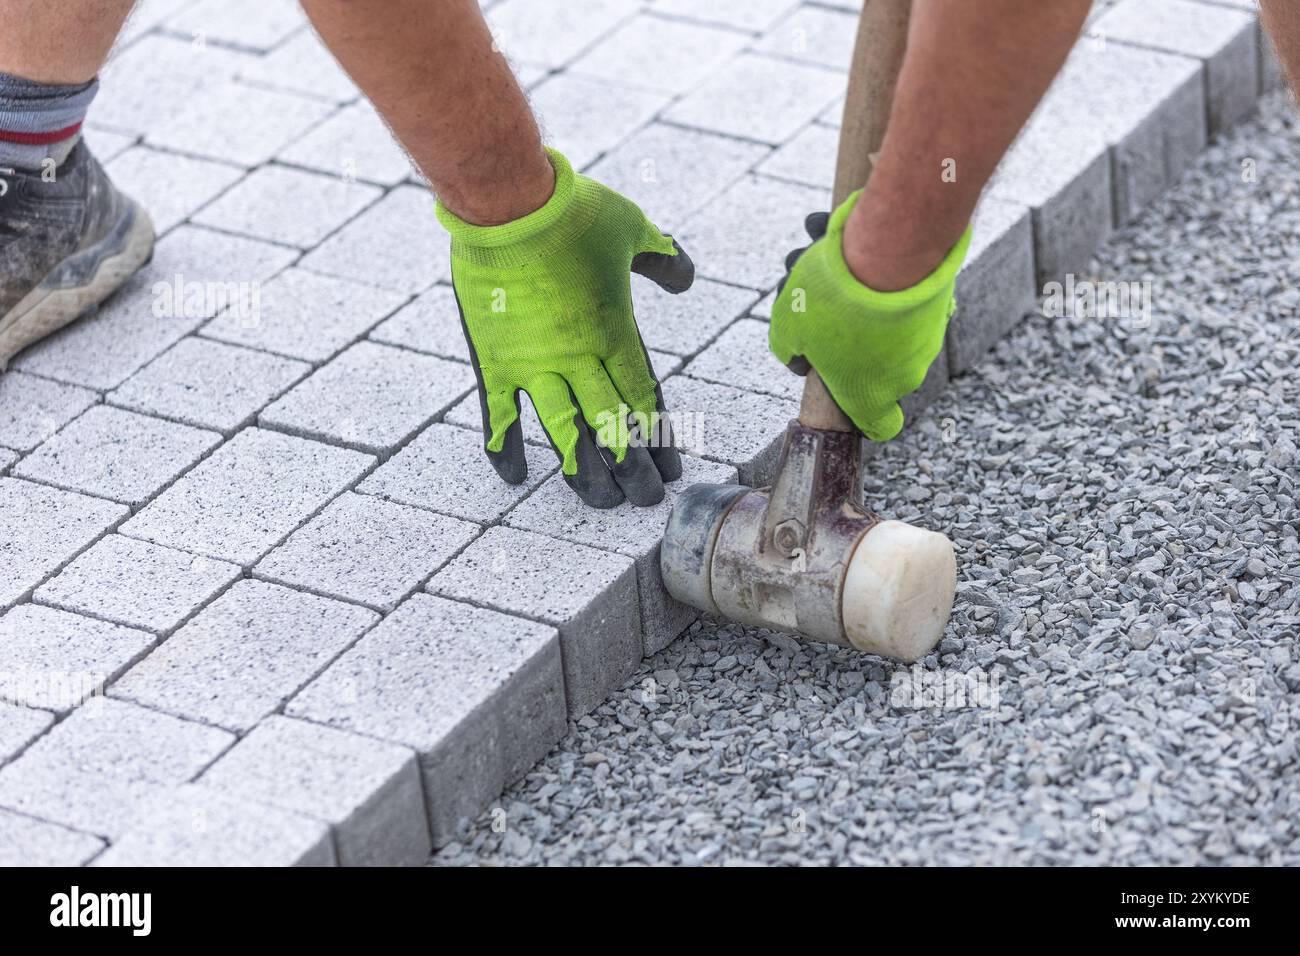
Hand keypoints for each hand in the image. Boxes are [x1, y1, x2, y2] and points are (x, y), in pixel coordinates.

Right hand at [437, 149, 692, 507]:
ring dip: (583, 471)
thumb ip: (663, 258)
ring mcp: (532, 363)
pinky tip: (516, 477)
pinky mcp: (492, 359)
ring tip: (599, 503)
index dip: (658, 439)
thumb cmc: (574, 210)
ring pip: (563, 433)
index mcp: (614, 332)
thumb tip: (686, 276)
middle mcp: (577, 358)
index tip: (670, 470)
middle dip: (631, 468)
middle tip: (644, 500)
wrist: (506, 202)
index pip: (643, 399)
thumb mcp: (633, 227)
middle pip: (611, 426)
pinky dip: (505, 447)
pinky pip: (498, 414)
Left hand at [769, 192, 971, 440]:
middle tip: (818, 301)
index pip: (879, 426)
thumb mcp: (789, 325)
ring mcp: (927, 342)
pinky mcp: (941, 308)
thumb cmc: (835, 299)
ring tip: (832, 261)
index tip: (847, 391)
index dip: (865, 416)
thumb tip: (799, 358)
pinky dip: (888, 281)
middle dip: (845, 338)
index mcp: (868, 394)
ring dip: (861, 302)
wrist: (892, 250)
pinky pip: (906, 299)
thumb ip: (789, 350)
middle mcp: (905, 376)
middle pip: (871, 365)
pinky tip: (863, 250)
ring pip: (887, 328)